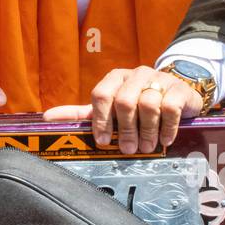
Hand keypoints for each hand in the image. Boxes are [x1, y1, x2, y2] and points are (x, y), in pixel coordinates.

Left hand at [43, 66, 201, 154]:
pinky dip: (166, 127)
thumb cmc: (136, 103)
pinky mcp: (178, 88)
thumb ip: (80, 113)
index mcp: (114, 78)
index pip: (101, 95)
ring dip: (147, 131)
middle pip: (125, 101)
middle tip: (129, 150)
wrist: (175, 91)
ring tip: (147, 147)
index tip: (104, 142)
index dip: (101, 120)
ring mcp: (158, 79)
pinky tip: (164, 139)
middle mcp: (135, 75)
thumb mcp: (108, 108)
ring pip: (148, 104)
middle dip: (126, 130)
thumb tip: (46, 118)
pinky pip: (170, 107)